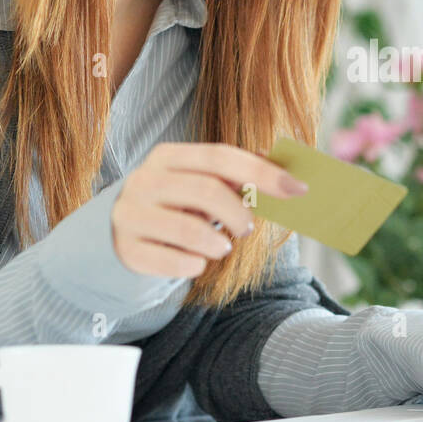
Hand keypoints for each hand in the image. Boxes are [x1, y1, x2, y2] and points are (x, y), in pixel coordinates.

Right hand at [111, 142, 307, 278]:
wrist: (125, 231)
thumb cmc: (177, 204)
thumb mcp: (201, 182)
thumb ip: (238, 174)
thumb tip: (287, 175)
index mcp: (167, 156)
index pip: (220, 156)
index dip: (262, 172)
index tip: (297, 189)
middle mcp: (144, 180)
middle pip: (206, 191)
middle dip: (238, 213)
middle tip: (247, 229)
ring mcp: (130, 215)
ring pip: (189, 230)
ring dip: (218, 244)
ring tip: (221, 247)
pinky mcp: (128, 249)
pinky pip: (174, 262)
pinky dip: (196, 265)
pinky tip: (197, 260)